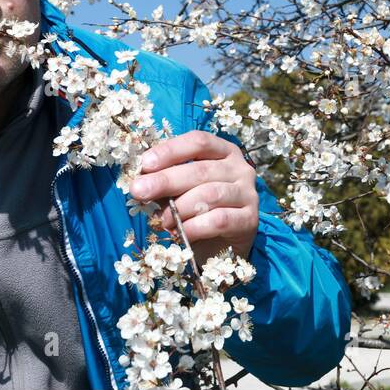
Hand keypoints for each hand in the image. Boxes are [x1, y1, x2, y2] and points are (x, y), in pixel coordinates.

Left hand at [129, 130, 259, 264]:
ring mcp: (248, 194)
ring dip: (180, 208)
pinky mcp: (250, 219)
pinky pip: (219, 219)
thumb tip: (141, 181)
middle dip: (166, 180)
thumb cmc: (199, 210)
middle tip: (139, 191)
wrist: (222, 247)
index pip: (199, 142)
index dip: (171, 150)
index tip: (145, 164)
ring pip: (210, 195)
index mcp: (223, 151)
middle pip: (200, 170)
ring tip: (162, 220)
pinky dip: (195, 226)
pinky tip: (181, 233)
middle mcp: (240, 168)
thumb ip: (166, 182)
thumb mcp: (182, 190)